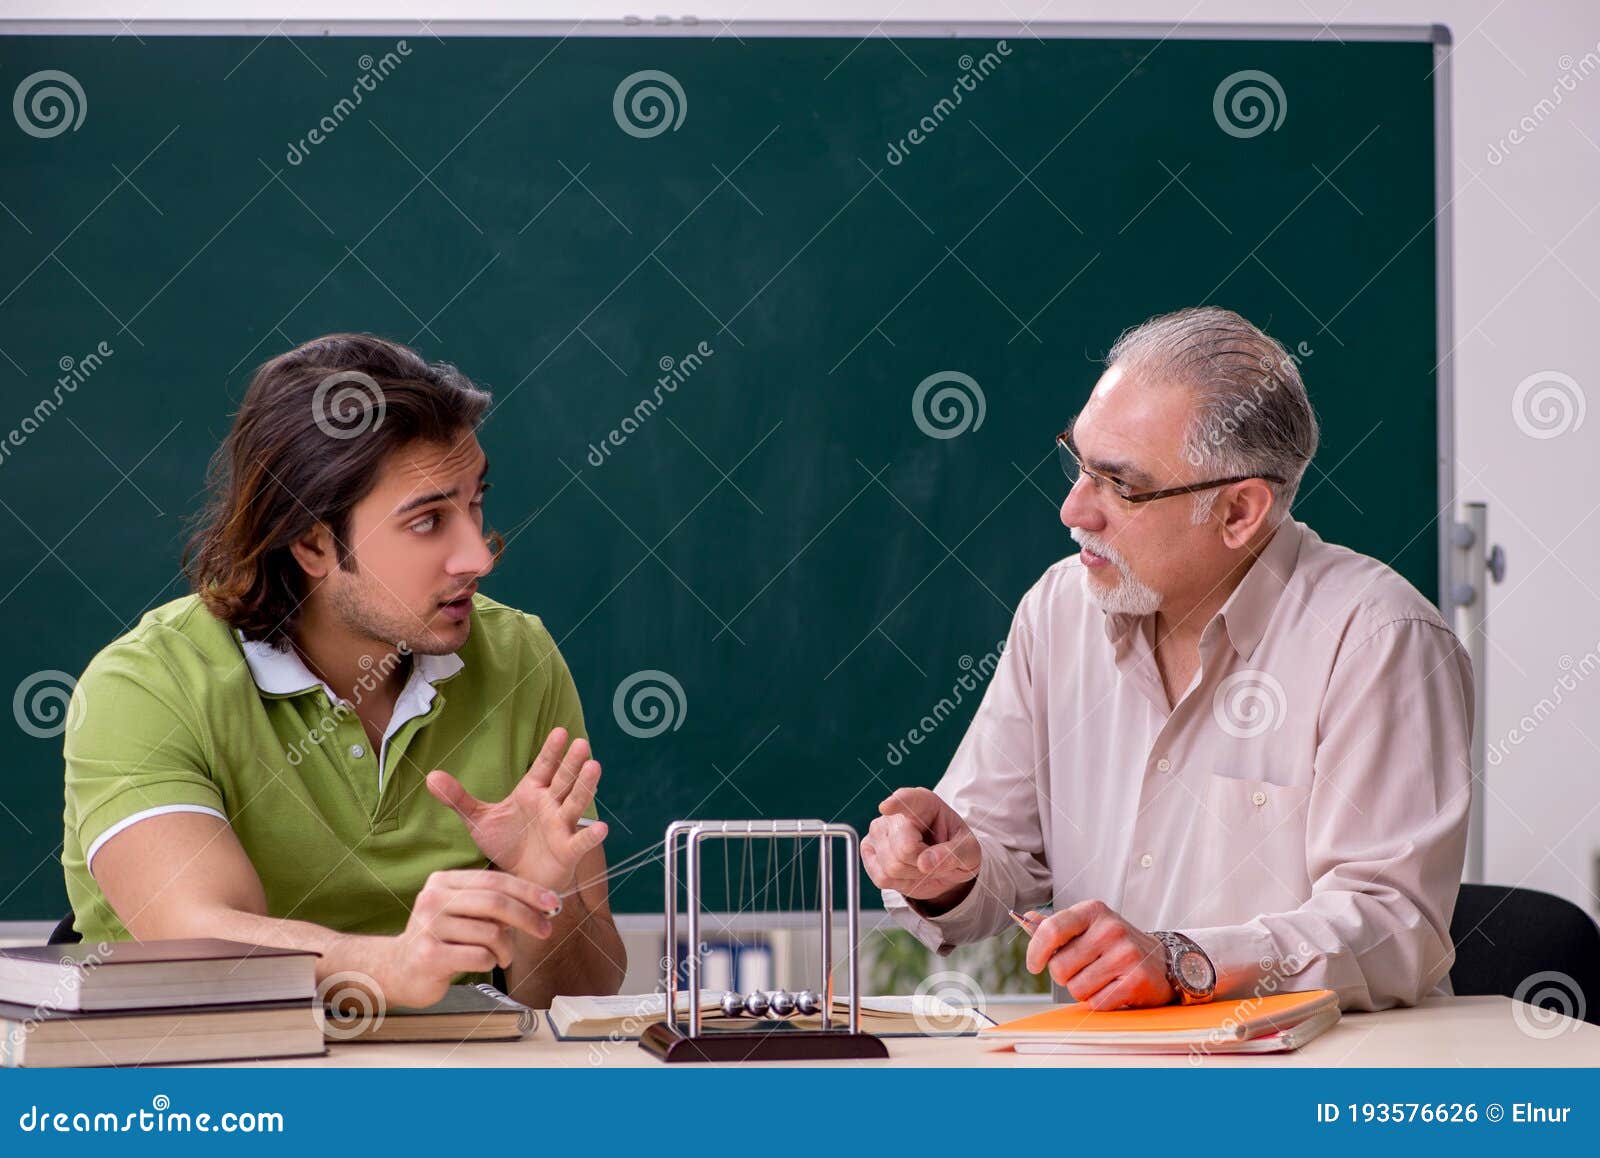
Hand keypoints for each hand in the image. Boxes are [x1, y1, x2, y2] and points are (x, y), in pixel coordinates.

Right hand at [375, 869, 559, 1008]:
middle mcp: (433, 899)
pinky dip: (491, 962)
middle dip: (528, 917)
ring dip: (506, 949)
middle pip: (495, 903)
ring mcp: (428, 926)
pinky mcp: (429, 954)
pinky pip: (480, 956)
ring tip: (501, 956)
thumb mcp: (463, 913)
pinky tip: (482, 963)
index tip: (553, 903)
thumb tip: (544, 904)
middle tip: (545, 930)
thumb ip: (494, 904)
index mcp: (443, 881)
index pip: (495, 880)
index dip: (528, 891)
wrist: (398, 970)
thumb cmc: (442, 940)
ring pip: (491, 933)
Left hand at [425, 727, 608, 892]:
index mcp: (532, 792)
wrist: (516, 879)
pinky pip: (581, 842)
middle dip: (573, 762)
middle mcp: (551, 805)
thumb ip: (458, 798)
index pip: (543, 766)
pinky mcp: (568, 851)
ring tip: (595, 767)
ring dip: (585, 786)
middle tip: (582, 743)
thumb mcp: (478, 820)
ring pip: (575, 803)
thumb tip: (430, 776)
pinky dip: (591, 836)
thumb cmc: (505, 844)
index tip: (559, 731)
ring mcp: (562, 826)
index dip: (551, 750)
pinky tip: (601, 828)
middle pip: (564, 779)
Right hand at [861, 787, 980, 906]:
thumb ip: (953, 854)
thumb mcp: (969, 851)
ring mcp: (878, 831)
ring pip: (892, 866)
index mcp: (923, 803)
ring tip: (922, 864)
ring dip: (913, 875)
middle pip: (904, 849)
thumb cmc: (955, 848)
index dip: (897, 803)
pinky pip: (882, 877)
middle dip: (923, 863)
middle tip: (934, 859)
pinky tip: (909, 871)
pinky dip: (900, 883)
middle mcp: (895, 814)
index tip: (888, 807)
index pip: (907, 800)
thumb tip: (925, 862)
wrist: (942, 863)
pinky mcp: (868, 850)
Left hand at [1023, 899, 1174, 1009]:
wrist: (1162, 962)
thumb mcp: (1088, 927)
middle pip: (1059, 967)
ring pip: (1076, 988)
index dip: (1035, 952)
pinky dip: (1100, 1002)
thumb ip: (1057, 926)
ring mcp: (1125, 954)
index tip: (1034, 965)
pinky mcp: (1136, 980)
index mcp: (1093, 911)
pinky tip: (1114, 989)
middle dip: (1065, 976)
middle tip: (1083, 970)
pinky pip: (1096, 1003)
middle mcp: (1110, 929)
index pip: (1051, 930)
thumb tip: (1026, 918)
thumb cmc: (1115, 945)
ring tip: (1101, 979)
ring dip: (1083, 990)